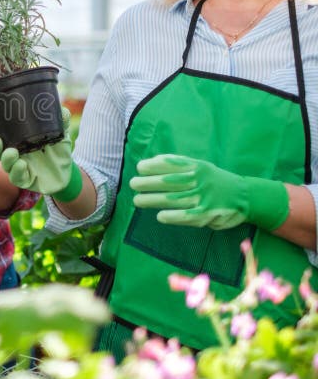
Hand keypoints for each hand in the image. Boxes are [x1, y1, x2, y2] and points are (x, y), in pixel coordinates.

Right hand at [0, 108, 81, 199]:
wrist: (65, 170)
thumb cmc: (56, 148)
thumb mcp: (59, 133)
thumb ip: (60, 121)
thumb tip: (63, 111)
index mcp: (15, 139)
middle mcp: (12, 152)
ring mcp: (16, 166)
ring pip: (4, 164)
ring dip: (5, 158)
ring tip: (12, 152)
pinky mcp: (24, 180)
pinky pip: (16, 177)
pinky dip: (17, 171)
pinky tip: (22, 165)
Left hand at [130, 154, 289, 230]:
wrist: (245, 196)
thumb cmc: (215, 180)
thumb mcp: (201, 166)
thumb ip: (180, 163)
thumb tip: (153, 161)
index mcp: (197, 167)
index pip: (172, 164)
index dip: (154, 165)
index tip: (139, 168)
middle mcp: (200, 181)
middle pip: (170, 181)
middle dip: (148, 182)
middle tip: (133, 184)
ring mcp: (204, 198)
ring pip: (175, 199)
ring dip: (154, 200)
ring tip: (138, 200)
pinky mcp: (208, 215)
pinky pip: (187, 216)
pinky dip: (173, 216)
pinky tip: (160, 216)